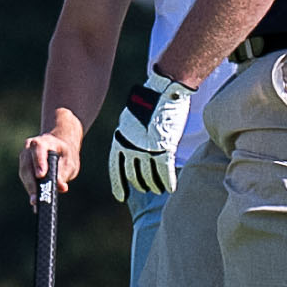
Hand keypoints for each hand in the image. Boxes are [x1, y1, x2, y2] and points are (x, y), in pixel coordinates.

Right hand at [19, 120, 81, 196]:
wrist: (58, 148)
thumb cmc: (65, 155)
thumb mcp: (69, 162)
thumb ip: (64, 173)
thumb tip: (61, 187)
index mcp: (44, 142)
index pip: (39, 149)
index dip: (39, 162)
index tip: (41, 175)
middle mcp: (29, 148)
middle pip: (28, 165)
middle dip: (32, 183)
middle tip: (36, 198)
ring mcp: (24, 158)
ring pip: (24, 174)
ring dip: (30, 188)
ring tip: (36, 203)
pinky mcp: (23, 168)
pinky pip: (25, 179)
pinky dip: (31, 190)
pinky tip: (35, 202)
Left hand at [107, 70, 191, 199]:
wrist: (165, 90)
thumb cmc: (150, 101)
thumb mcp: (131, 119)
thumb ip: (130, 135)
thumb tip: (131, 147)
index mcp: (120, 139)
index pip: (116, 168)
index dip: (119, 184)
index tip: (121, 196)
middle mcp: (131, 147)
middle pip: (133, 175)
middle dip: (139, 185)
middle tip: (144, 190)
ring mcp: (148, 149)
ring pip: (150, 176)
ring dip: (154, 185)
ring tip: (157, 190)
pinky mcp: (164, 148)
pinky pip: (165, 172)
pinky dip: (168, 182)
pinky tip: (170, 188)